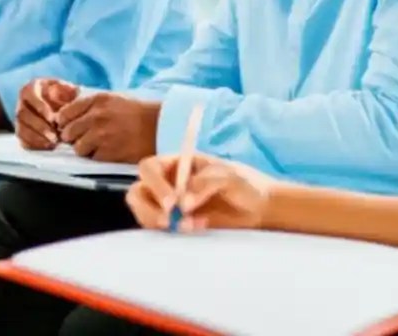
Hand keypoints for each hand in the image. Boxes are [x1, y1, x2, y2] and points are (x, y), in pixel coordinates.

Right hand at [16, 78, 79, 149]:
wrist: (65, 109)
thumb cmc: (67, 97)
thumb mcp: (70, 90)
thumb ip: (72, 92)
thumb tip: (73, 96)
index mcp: (32, 88)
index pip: (30, 95)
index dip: (40, 107)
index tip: (53, 118)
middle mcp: (22, 102)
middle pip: (23, 114)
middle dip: (40, 126)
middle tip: (55, 135)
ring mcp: (20, 119)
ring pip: (21, 129)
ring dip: (37, 137)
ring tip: (53, 142)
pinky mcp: (22, 133)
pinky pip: (23, 140)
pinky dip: (35, 145)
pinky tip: (48, 146)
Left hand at [56, 92, 159, 162]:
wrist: (160, 127)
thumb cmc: (139, 113)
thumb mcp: (114, 100)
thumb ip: (92, 106)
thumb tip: (70, 117)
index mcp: (97, 101)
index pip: (65, 113)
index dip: (64, 123)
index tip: (68, 127)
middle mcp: (96, 116)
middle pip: (68, 132)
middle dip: (74, 138)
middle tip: (84, 139)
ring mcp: (101, 135)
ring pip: (78, 148)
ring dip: (85, 149)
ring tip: (99, 147)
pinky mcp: (108, 152)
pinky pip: (91, 158)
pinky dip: (97, 157)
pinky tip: (109, 152)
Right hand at [125, 153, 275, 231]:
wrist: (259, 208)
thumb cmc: (245, 184)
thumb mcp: (230, 176)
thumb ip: (207, 182)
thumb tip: (184, 200)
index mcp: (177, 164)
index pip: (149, 168)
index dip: (154, 183)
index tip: (172, 201)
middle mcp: (167, 183)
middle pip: (138, 191)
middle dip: (147, 207)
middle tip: (168, 220)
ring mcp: (169, 206)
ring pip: (143, 212)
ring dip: (154, 221)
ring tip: (181, 226)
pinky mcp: (176, 225)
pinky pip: (160, 230)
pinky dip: (173, 233)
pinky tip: (197, 227)